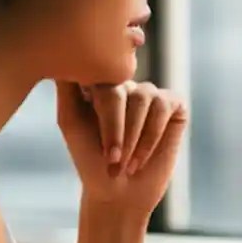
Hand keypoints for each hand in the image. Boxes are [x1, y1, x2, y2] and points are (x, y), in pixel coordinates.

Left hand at [55, 80, 188, 217]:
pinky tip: (143, 157)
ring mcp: (152, 95)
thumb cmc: (89, 159)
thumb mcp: (70, 121)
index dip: (98, 111)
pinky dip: (152, 135)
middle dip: (116, 128)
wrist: (117, 192)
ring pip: (145, 98)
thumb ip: (68, 86)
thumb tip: (66, 51)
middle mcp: (128, 85)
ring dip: (134, 136)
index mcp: (101, 84)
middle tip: (111, 158)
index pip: (99, 77)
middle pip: (122, 90)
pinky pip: (165, 107)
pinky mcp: (175, 106)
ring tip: (126, 162)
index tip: (94, 142)